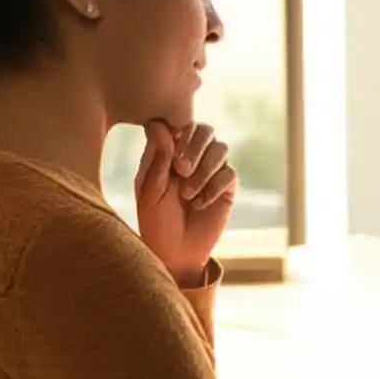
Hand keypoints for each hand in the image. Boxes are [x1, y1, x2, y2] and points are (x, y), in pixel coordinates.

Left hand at [135, 121, 237, 285]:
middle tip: (181, 170)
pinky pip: (229, 174)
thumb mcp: (149, 191)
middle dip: (194, 147)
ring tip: (188, 194)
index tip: (168, 155)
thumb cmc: (155, 222)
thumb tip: (158, 125)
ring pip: (221, 148)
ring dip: (204, 169)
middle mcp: (193, 157)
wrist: (175, 253)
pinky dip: (213, 188)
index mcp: (169, 152)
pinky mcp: (227, 188)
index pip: (180, 125)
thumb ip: (156, 159)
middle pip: (205, 130)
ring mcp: (212, 171)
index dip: (178, 133)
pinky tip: (199, 204)